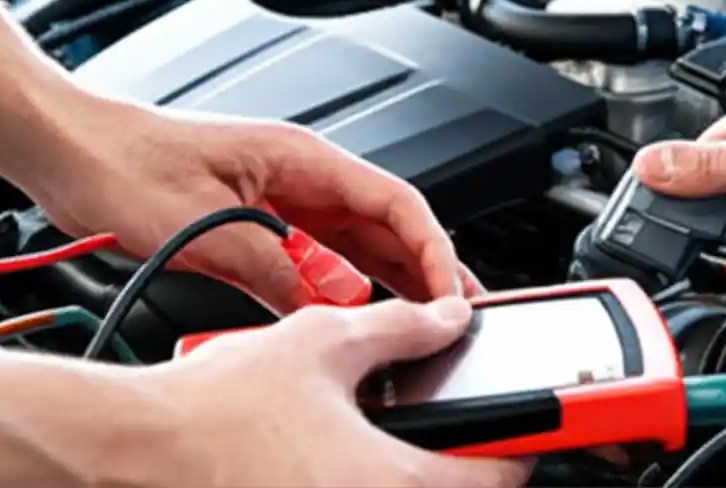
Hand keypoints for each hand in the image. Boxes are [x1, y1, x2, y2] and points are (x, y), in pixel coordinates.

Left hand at [22, 93, 469, 312]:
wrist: (75, 152)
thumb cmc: (126, 163)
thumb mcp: (205, 227)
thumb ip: (274, 268)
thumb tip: (327, 304)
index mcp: (303, 156)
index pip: (394, 201)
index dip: (431, 246)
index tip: (448, 288)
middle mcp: (303, 175)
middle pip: (387, 224)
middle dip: (425, 267)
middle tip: (452, 312)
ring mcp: (285, 199)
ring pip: (358, 243)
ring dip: (390, 280)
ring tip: (420, 317)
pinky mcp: (263, 224)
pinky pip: (319, 258)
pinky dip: (342, 287)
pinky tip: (353, 313)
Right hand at [144, 296, 531, 486]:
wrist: (138, 448)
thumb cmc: (218, 407)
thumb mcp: (327, 340)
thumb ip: (404, 327)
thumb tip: (449, 317)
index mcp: (392, 479)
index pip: (501, 479)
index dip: (522, 446)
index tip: (524, 428)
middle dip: (473, 467)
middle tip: (473, 435)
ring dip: (426, 477)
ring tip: (412, 441)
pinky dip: (378, 482)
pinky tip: (358, 455)